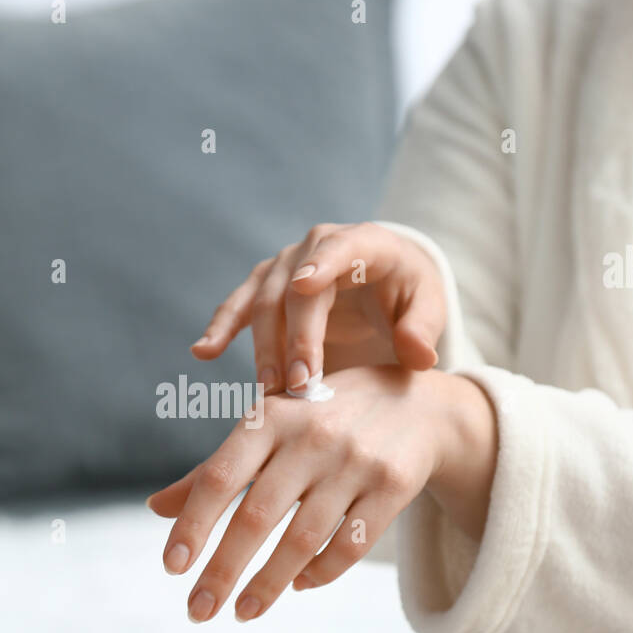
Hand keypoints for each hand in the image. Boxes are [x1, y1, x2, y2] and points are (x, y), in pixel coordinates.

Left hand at [148, 365, 495, 622]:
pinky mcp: (394, 486)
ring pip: (303, 539)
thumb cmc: (322, 420)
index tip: (172, 567)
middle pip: (257, 516)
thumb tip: (155, 509)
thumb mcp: (268, 430)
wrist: (418, 405)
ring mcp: (356, 461)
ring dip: (267, 584)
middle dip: (223, 570)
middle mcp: (312, 436)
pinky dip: (319, 573)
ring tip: (241, 612)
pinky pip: (350, 545)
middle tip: (197, 612)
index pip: (219, 476)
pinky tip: (296, 586)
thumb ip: (214, 470)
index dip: (193, 523)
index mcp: (271, 416)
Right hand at [189, 222, 445, 393]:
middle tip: (302, 385)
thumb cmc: (407, 293)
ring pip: (263, 303)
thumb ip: (423, 329)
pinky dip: (220, 328)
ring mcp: (284, 266)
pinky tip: (203, 351)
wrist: (382, 282)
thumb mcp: (428, 305)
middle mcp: (315, 247)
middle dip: (297, 339)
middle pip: (296, 291)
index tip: (304, 285)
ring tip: (270, 390)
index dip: (320, 263)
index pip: (340, 247)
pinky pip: (238, 307)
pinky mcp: (265, 288)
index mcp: (362, 242)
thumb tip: (418, 357)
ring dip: (265, 349)